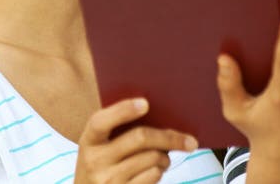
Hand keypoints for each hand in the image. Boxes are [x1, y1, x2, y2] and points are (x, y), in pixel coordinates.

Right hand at [74, 98, 198, 183]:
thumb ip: (121, 129)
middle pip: (140, 138)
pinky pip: (153, 176)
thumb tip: (164, 118)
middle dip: (169, 137)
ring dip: (165, 157)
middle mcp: (94, 161)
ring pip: (152, 158)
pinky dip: (160, 171)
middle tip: (189, 140)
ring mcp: (108, 180)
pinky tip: (155, 170)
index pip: (101, 121)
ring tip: (163, 157)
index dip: (122, 110)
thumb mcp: (102, 146)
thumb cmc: (105, 162)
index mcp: (89, 140)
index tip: (146, 103)